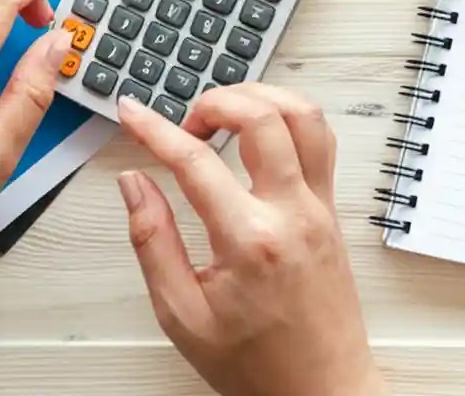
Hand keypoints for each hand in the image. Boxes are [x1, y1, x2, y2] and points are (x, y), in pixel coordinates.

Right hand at [116, 85, 384, 395]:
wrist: (323, 390)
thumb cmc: (258, 364)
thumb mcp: (183, 315)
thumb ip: (152, 242)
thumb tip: (134, 186)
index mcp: (249, 242)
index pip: (195, 160)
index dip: (154, 128)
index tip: (132, 114)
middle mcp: (293, 214)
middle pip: (262, 116)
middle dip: (215, 100)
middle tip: (185, 121)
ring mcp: (320, 208)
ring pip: (305, 115)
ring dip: (260, 98)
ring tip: (224, 115)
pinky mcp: (332, 211)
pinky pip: (320, 141)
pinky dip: (288, 119)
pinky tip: (260, 133)